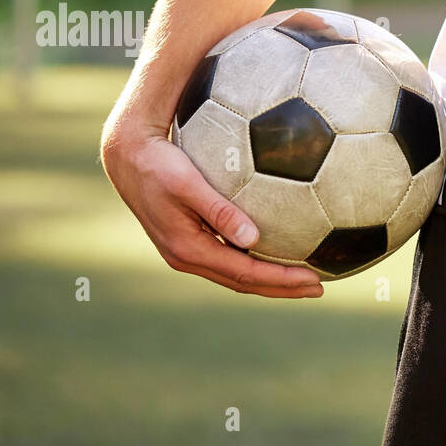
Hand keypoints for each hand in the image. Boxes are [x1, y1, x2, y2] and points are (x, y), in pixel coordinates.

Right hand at [100, 124, 324, 298]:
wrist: (126, 157)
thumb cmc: (158, 163)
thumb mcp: (188, 184)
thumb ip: (220, 211)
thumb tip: (254, 239)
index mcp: (188, 249)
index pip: (244, 273)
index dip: (281, 280)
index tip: (313, 279)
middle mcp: (186, 257)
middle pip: (243, 282)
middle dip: (282, 288)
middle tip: (319, 287)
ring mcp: (185, 252)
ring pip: (235, 274)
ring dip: (269, 279)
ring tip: (302, 278)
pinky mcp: (187, 240)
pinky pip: (228, 260)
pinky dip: (253, 263)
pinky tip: (273, 254)